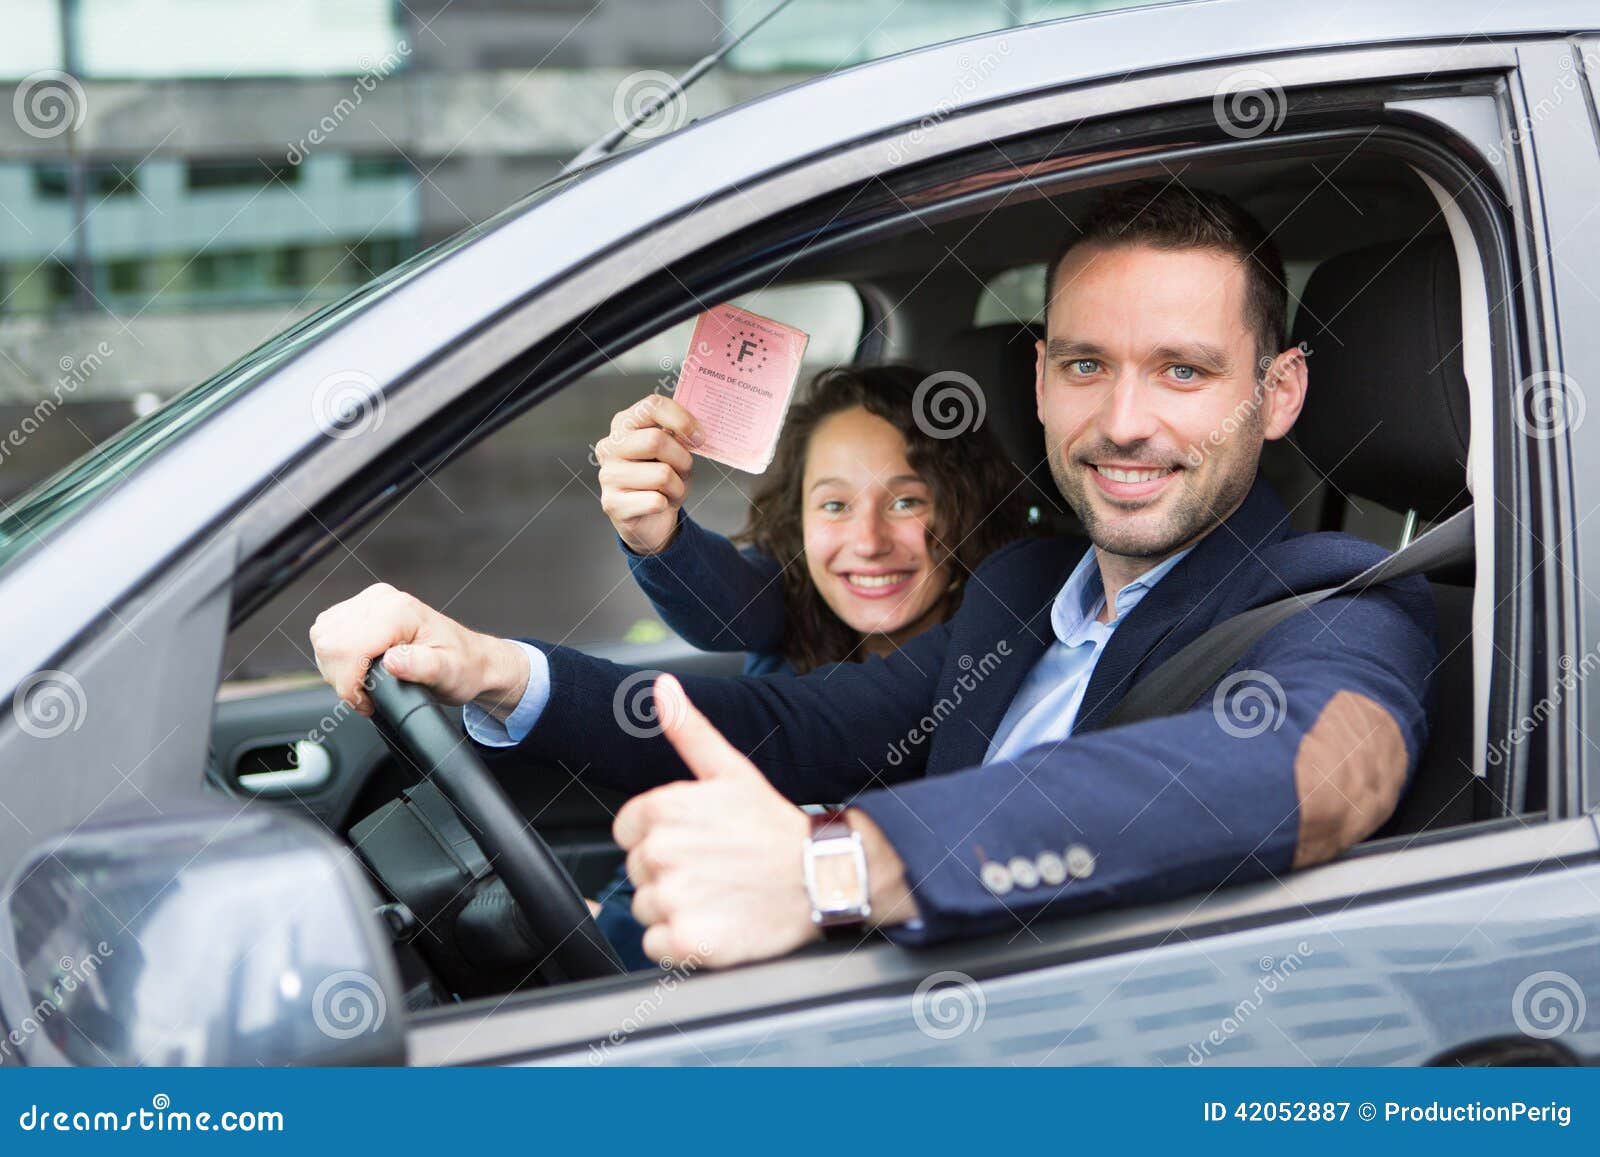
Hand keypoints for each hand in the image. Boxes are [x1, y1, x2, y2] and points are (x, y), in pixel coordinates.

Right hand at [308, 583, 528, 717]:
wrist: (470, 658)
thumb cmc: (463, 665)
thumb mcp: (449, 672)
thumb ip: (423, 666)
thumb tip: (394, 661)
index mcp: (399, 611)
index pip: (348, 648)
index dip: (350, 683)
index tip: (367, 701)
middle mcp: (379, 600)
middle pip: (329, 643)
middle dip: (342, 678)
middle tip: (368, 695)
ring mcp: (367, 602)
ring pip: (322, 638)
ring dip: (337, 669)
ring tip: (366, 683)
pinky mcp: (357, 610)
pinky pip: (326, 634)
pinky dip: (336, 659)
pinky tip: (360, 669)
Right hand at [595, 394, 701, 554]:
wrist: (651, 518)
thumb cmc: (664, 478)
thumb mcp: (674, 451)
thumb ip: (679, 434)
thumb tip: (696, 432)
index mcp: (624, 424)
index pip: (652, 406)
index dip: (682, 420)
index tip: (699, 438)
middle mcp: (609, 446)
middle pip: (656, 440)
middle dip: (682, 459)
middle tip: (684, 470)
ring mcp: (607, 475)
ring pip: (662, 474)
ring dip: (677, 487)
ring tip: (669, 490)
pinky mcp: (612, 504)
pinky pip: (656, 501)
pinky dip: (666, 505)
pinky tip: (658, 505)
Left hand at [612, 674, 817, 968]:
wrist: (822, 876)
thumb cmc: (775, 825)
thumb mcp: (731, 770)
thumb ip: (688, 729)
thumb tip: (663, 687)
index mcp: (664, 808)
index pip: (627, 831)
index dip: (661, 837)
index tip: (696, 841)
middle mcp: (662, 852)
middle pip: (637, 870)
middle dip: (670, 872)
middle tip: (715, 868)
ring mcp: (673, 898)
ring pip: (645, 908)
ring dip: (676, 908)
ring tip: (719, 895)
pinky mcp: (686, 941)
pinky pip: (656, 945)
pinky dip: (681, 942)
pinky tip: (715, 923)